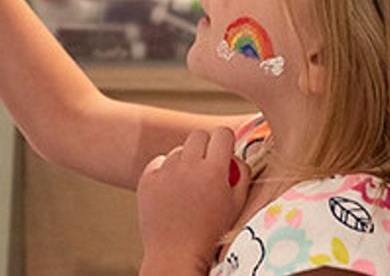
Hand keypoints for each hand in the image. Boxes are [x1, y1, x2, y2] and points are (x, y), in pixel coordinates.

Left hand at [137, 128, 249, 274]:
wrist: (176, 255)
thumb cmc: (210, 233)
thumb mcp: (237, 205)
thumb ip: (242, 174)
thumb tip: (235, 156)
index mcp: (214, 171)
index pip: (222, 133)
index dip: (226, 141)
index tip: (224, 151)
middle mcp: (188, 166)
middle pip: (198, 135)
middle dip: (206, 146)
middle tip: (207, 166)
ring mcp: (165, 172)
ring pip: (178, 151)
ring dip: (185, 162)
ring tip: (187, 188)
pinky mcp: (147, 180)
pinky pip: (158, 163)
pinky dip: (165, 172)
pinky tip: (171, 191)